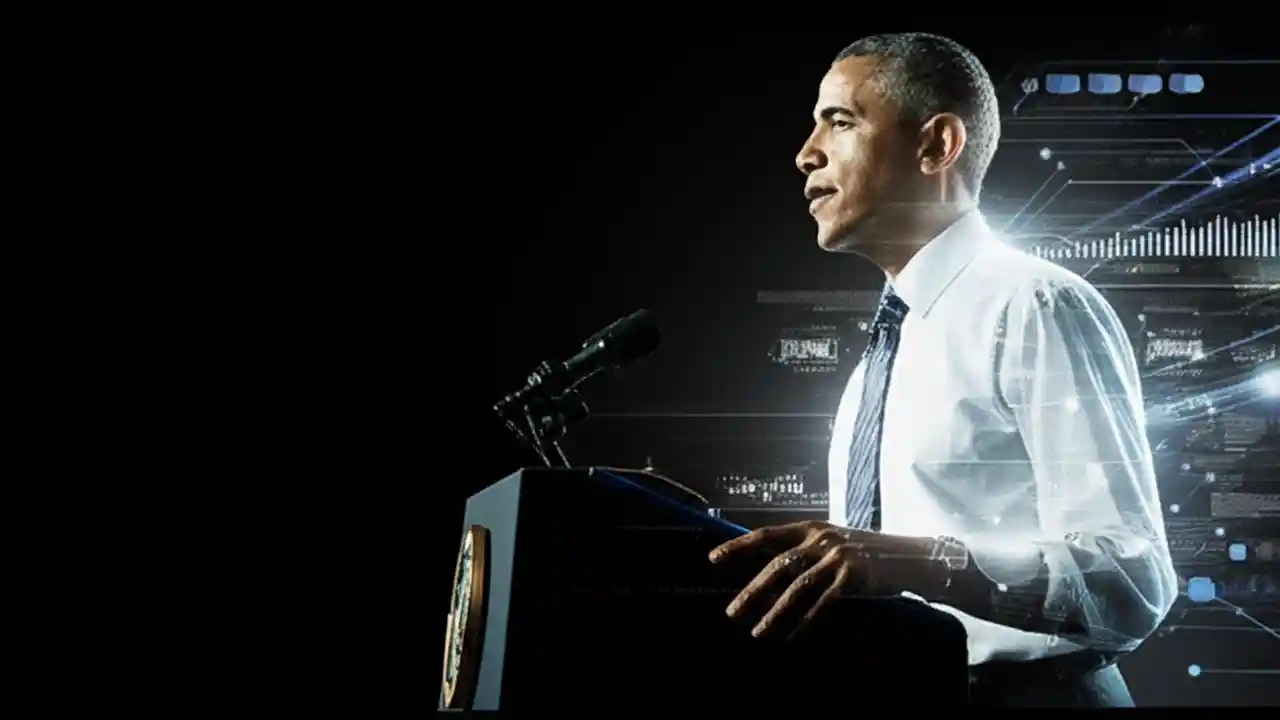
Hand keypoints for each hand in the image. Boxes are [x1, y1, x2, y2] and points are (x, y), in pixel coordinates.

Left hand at [708, 520, 940, 640]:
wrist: (909, 557)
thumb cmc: (864, 553)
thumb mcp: (830, 542)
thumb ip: (802, 549)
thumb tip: (766, 565)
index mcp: (810, 527)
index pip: (766, 534)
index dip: (739, 546)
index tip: (713, 559)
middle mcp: (821, 538)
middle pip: (777, 565)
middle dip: (752, 590)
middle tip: (731, 612)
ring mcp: (838, 556)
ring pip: (797, 586)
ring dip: (775, 612)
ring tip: (758, 633)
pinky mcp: (854, 576)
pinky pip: (824, 602)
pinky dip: (807, 621)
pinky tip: (793, 636)